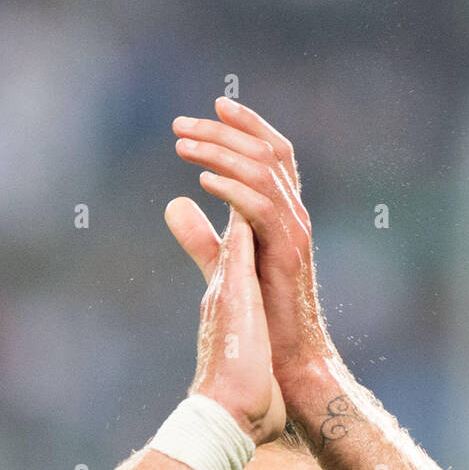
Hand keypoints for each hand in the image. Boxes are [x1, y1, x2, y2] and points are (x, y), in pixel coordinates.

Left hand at [170, 97, 340, 419]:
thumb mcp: (225, 265)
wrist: (288, 362)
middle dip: (222, 132)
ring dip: (219, 154)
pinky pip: (260, 208)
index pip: (272, 154)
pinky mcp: (287, 255)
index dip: (246, 125)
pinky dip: (231, 188)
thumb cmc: (261, 319)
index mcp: (283, 214)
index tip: (213, 106)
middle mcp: (294, 216)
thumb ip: (202, 235)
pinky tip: (202, 180)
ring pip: (261, 173)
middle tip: (181, 125)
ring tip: (183, 146)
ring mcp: (295, 234)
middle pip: (264, 153)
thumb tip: (174, 204)